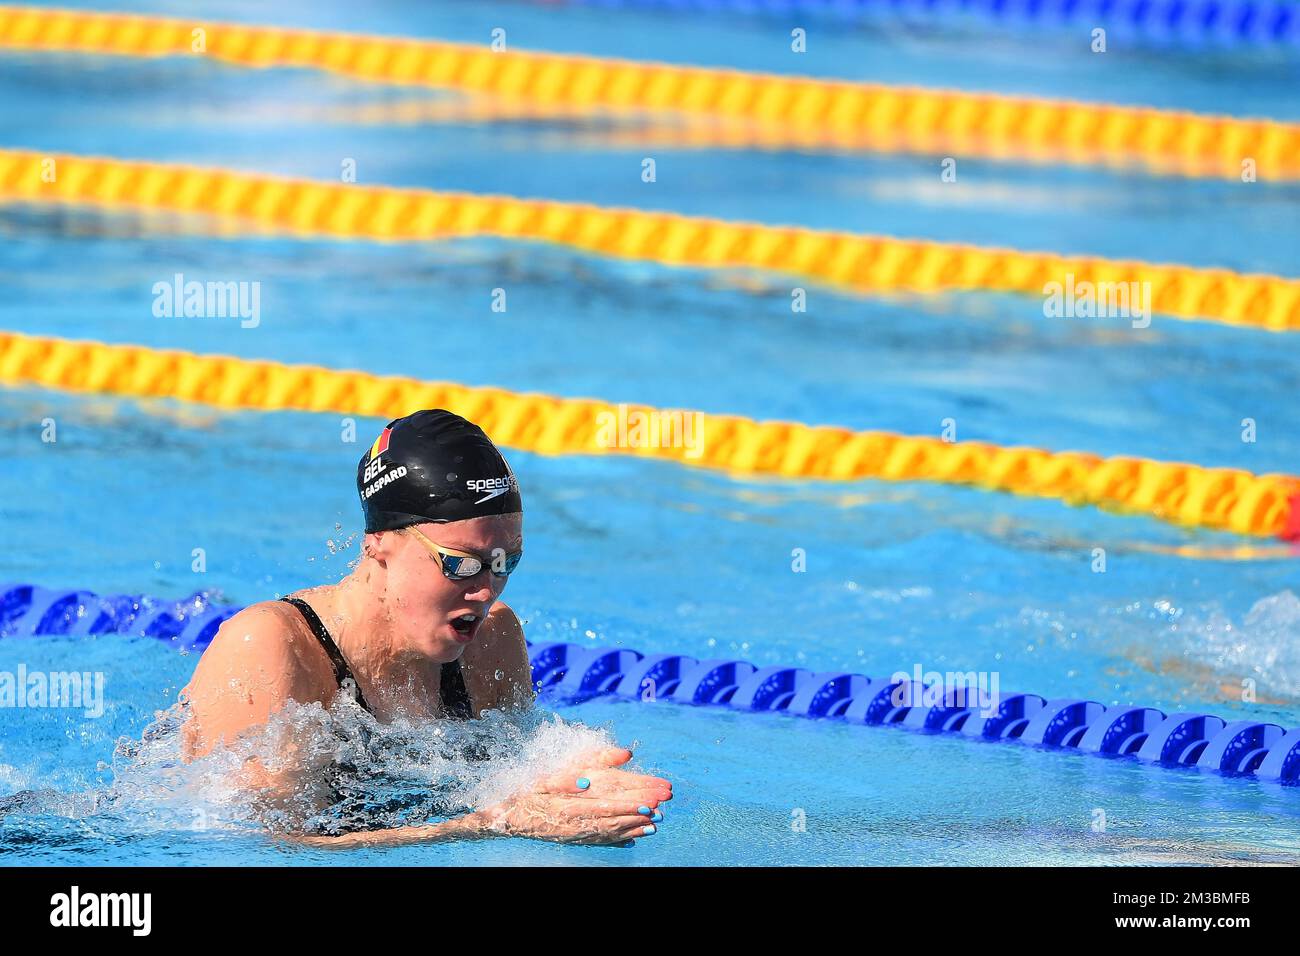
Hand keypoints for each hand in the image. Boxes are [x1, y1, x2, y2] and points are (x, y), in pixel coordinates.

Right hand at [483, 746, 671, 845]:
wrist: (510, 820)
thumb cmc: (527, 796)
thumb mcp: (542, 781)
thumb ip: (566, 779)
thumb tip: (587, 780)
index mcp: (569, 807)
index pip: (605, 806)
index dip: (627, 806)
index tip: (648, 803)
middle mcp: (576, 824)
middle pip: (612, 820)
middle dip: (636, 816)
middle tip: (660, 813)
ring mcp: (577, 834)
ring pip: (609, 832)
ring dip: (632, 828)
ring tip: (655, 825)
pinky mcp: (577, 839)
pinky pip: (602, 840)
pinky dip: (620, 839)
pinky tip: (635, 838)